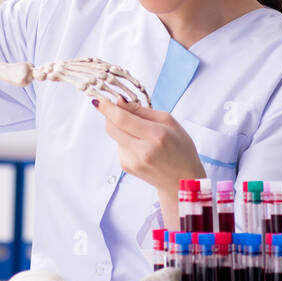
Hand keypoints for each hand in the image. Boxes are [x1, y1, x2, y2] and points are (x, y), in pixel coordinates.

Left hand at [91, 97, 205, 200]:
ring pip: (115, 135)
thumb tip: (120, 102)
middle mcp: (142, 151)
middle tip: (119, 108)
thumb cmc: (180, 149)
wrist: (182, 180)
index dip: (108, 108)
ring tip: (143, 135)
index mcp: (156, 136)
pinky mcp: (126, 166)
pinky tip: (141, 147)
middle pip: (112, 127)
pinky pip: (119, 146)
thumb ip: (143, 111)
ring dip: (122, 129)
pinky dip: (126, 140)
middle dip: (111, 115)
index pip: (122, 119)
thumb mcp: (169, 123)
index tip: (99, 100)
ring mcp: (132, 161)